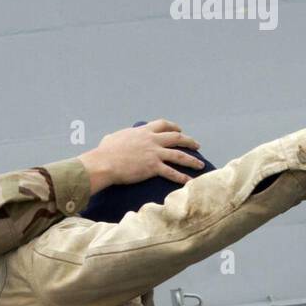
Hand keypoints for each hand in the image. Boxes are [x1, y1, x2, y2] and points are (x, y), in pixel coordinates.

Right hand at [79, 120, 203, 192]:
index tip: (179, 130)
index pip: (163, 124)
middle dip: (189, 141)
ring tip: (200, 164)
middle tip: (197, 145)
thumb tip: (112, 140)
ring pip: (179, 155)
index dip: (174, 127)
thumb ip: (118, 137)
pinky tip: (189, 181)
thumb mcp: (112, 138)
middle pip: (176, 138)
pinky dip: (182, 177)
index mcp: (143, 131)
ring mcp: (154, 153)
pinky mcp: (153, 167)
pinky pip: (171, 172)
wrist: (104, 163)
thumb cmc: (104, 152)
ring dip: (192, 160)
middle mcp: (152, 140)